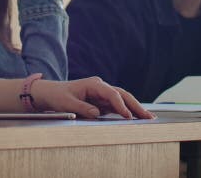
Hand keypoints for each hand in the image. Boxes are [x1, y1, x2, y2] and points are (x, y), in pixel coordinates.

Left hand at [30, 77, 154, 119]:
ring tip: (149, 118)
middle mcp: (101, 87)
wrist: (51, 93)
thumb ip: (82, 108)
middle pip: (122, 95)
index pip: (112, 94)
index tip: (128, 116)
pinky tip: (137, 118)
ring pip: (123, 100)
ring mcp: (103, 94)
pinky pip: (118, 106)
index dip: (120, 105)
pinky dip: (127, 111)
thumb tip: (97, 114)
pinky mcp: (102, 102)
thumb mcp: (67, 103)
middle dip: (136, 105)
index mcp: (93, 84)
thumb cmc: (58, 96)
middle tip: (149, 116)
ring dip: (135, 108)